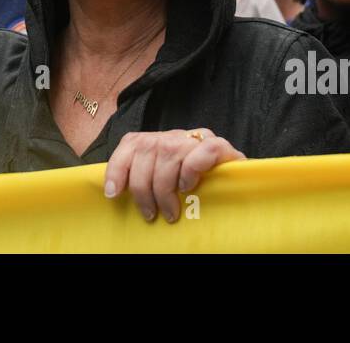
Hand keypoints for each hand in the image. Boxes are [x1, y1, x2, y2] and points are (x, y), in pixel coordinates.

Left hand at [104, 129, 243, 222]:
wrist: (237, 194)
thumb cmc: (195, 195)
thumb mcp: (163, 187)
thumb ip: (144, 182)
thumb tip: (113, 194)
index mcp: (159, 142)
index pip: (132, 142)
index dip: (117, 166)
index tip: (113, 193)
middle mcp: (176, 136)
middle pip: (147, 149)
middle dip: (142, 186)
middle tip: (150, 214)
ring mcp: (198, 139)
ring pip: (170, 151)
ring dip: (165, 187)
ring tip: (170, 212)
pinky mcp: (222, 147)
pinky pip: (203, 150)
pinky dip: (191, 170)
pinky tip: (188, 187)